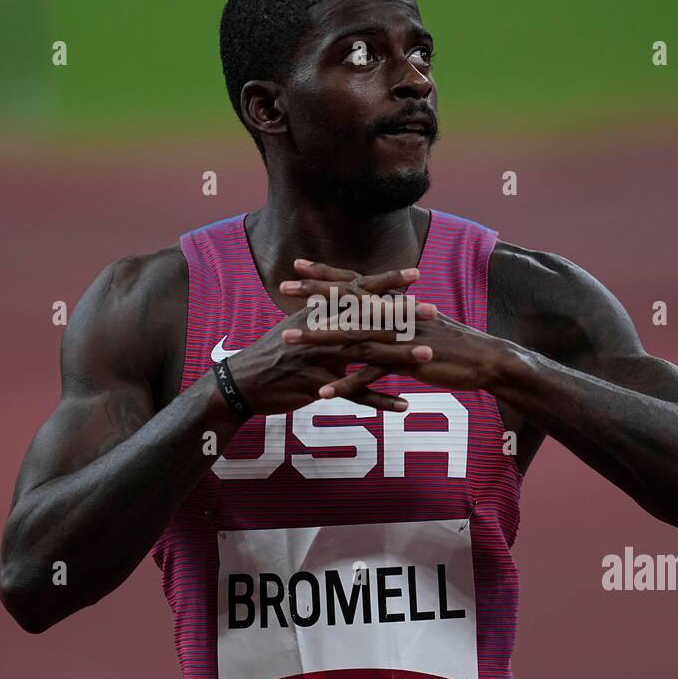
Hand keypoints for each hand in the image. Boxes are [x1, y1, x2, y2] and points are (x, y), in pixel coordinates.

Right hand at [221, 262, 432, 413]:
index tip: (417, 274)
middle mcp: (322, 330)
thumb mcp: (298, 324)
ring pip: (365, 353)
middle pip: (369, 319)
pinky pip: (354, 394)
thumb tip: (347, 296)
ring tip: (428, 355)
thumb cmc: (274, 353)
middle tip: (434, 312)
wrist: (243, 383)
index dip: (388, 281)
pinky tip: (403, 404)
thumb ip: (324, 310)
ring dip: (399, 355)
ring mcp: (320, 358)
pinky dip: (379, 400)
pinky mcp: (318, 386)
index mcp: (320, 312)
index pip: (359, 292)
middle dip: (404, 315)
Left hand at [285, 259, 515, 397]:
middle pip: (346, 301)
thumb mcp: (420, 324)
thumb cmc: (452, 344)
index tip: (298, 265)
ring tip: (288, 339)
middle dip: (313, 294)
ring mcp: (399, 337)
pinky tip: (325, 394)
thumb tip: (376, 311)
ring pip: (351, 335)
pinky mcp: (406, 363)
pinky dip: (348, 384)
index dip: (326, 274)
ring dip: (318, 338)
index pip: (355, 283)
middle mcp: (393, 314)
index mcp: (394, 304)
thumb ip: (396, 317)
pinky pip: (371, 375)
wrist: (485, 359)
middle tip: (282, 287)